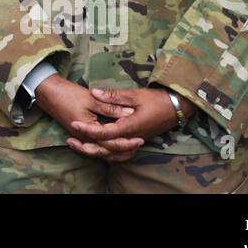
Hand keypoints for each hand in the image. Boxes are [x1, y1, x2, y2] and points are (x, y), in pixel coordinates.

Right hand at [35, 76, 146, 161]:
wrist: (49, 93)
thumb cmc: (67, 94)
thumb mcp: (91, 98)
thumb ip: (110, 107)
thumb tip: (130, 112)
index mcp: (88, 130)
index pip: (111, 143)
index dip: (127, 142)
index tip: (140, 138)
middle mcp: (85, 138)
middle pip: (108, 151)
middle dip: (125, 149)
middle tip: (140, 142)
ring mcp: (83, 137)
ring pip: (103, 151)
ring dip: (117, 150)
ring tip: (132, 145)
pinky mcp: (82, 134)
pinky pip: (98, 145)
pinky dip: (109, 146)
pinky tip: (117, 140)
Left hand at [66, 87, 194, 157]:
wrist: (176, 108)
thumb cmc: (156, 100)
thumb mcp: (135, 94)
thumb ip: (113, 96)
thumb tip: (94, 92)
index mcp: (130, 126)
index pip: (105, 133)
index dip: (89, 129)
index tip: (74, 123)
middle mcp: (132, 138)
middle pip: (107, 149)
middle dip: (87, 146)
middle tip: (70, 140)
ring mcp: (135, 142)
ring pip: (113, 155)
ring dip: (96, 152)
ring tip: (79, 145)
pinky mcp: (136, 141)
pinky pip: (120, 154)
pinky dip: (108, 154)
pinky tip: (98, 148)